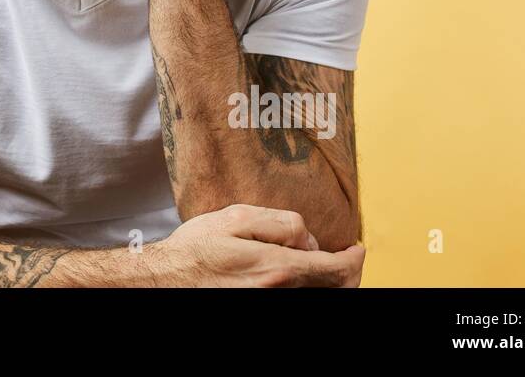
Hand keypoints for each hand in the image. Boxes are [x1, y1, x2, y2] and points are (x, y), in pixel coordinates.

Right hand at [161, 203, 364, 286]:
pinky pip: (295, 297)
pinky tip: (297, 274)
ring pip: (313, 293)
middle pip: (331, 288)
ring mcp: (270, 302)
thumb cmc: (194, 250)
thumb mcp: (234, 219)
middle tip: (347, 258)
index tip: (357, 249)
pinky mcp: (258, 305)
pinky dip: (306, 286)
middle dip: (346, 273)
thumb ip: (278, 223)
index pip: (334, 269)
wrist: (166, 281)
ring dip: (324, 280)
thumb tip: (306, 236)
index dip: (354, 259)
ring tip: (319, 262)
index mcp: (276, 266)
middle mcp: (278, 291)